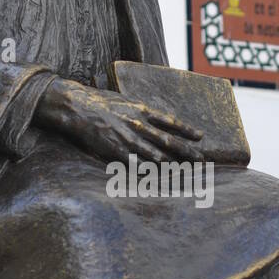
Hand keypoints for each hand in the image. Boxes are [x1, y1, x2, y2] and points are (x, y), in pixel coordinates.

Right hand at [33, 77, 203, 162]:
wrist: (78, 106)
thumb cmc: (100, 101)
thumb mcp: (125, 99)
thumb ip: (141, 110)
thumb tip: (156, 118)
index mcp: (142, 109)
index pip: (170, 121)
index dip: (186, 130)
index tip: (200, 137)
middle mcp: (139, 124)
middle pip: (168, 141)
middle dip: (186, 151)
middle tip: (200, 159)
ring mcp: (128, 138)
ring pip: (155, 155)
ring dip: (171, 165)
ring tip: (183, 171)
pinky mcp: (116, 150)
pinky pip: (136, 164)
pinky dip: (148, 172)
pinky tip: (158, 178)